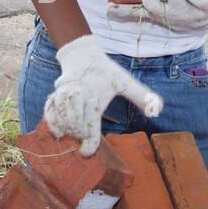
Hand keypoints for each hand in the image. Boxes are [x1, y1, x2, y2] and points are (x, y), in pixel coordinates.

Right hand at [43, 34, 162, 155]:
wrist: (82, 56)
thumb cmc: (106, 72)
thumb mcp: (125, 82)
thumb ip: (142, 95)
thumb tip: (158, 108)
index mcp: (95, 94)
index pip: (91, 122)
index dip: (89, 140)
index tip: (87, 153)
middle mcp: (78, 94)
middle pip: (74, 123)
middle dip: (78, 134)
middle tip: (84, 138)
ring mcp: (64, 94)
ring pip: (60, 118)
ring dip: (66, 129)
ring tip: (73, 134)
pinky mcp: (55, 94)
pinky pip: (49, 111)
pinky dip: (51, 122)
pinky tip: (57, 131)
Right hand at [106, 0, 207, 29]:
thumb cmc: (182, 8)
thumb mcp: (162, 6)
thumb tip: (113, 3)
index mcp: (158, 13)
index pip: (136, 13)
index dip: (122, 11)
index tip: (108, 7)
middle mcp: (170, 16)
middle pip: (152, 5)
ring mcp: (188, 15)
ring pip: (176, 0)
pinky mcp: (206, 11)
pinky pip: (199, 0)